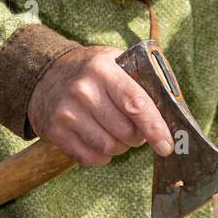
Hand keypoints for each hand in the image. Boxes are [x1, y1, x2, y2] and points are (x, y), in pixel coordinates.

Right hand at [27, 45, 174, 165]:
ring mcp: (67, 112)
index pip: (136, 104)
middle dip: (138, 137)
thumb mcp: (115, 60)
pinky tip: (100, 140)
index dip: (155, 128)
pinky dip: (101, 156)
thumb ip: (143, 78)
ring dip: (120, 147)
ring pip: (109, 148)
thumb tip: (173, 107)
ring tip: (117, 133)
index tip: (166, 144)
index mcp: (104, 70)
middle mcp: (84, 91)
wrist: (43, 73)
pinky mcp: (55, 131)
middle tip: (137, 131)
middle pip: (125, 132)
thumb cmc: (90, 70)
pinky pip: (90, 158)